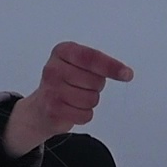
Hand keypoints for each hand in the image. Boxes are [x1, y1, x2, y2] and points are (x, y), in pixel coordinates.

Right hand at [1, 42, 133, 156]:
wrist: (39, 108)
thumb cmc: (65, 82)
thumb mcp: (77, 63)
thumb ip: (99, 64)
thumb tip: (126, 73)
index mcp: (62, 51)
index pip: (91, 58)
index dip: (111, 67)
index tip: (127, 74)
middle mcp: (53, 68)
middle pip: (95, 81)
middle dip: (96, 86)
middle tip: (81, 86)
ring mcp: (51, 90)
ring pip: (92, 99)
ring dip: (89, 102)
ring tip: (74, 98)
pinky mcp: (53, 110)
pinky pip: (85, 115)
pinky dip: (84, 115)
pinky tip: (71, 110)